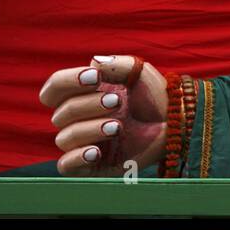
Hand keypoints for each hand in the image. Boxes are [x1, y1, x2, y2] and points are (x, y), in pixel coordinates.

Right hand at [39, 55, 166, 175]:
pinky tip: (96, 151)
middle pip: (61, 113)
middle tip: (117, 101)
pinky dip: (76, 157)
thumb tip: (92, 63)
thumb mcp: (136, 71)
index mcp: (82, 95)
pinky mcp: (91, 166)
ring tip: (118, 126)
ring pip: (65, 138)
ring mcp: (84, 143)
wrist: (175, 122)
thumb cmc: (154, 95)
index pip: (53, 89)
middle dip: (88, 105)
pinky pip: (66, 166)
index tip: (94, 77)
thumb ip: (114, 64)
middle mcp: (79, 119)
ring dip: (90, 128)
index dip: (67, 81)